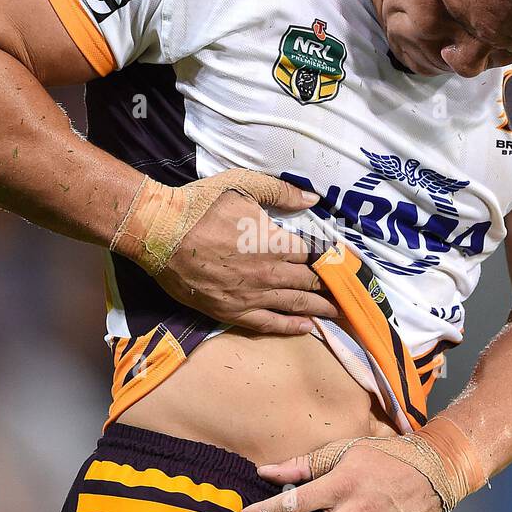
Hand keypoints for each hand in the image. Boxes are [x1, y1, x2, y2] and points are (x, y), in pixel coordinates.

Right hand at [158, 175, 340, 335]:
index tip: (347, 264)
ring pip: (295, 304)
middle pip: (309, 282)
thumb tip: (313, 199)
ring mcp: (250, 294)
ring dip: (320, 310)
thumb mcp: (243, 185)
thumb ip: (281, 193)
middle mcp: (267, 271)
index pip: (314, 253)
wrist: (159, 232)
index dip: (331, 259)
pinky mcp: (231, 310)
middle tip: (352, 295)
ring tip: (340, 314)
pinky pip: (268, 323)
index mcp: (273, 241)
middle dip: (332, 288)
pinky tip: (306, 327)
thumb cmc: (201, 205)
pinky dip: (290, 326)